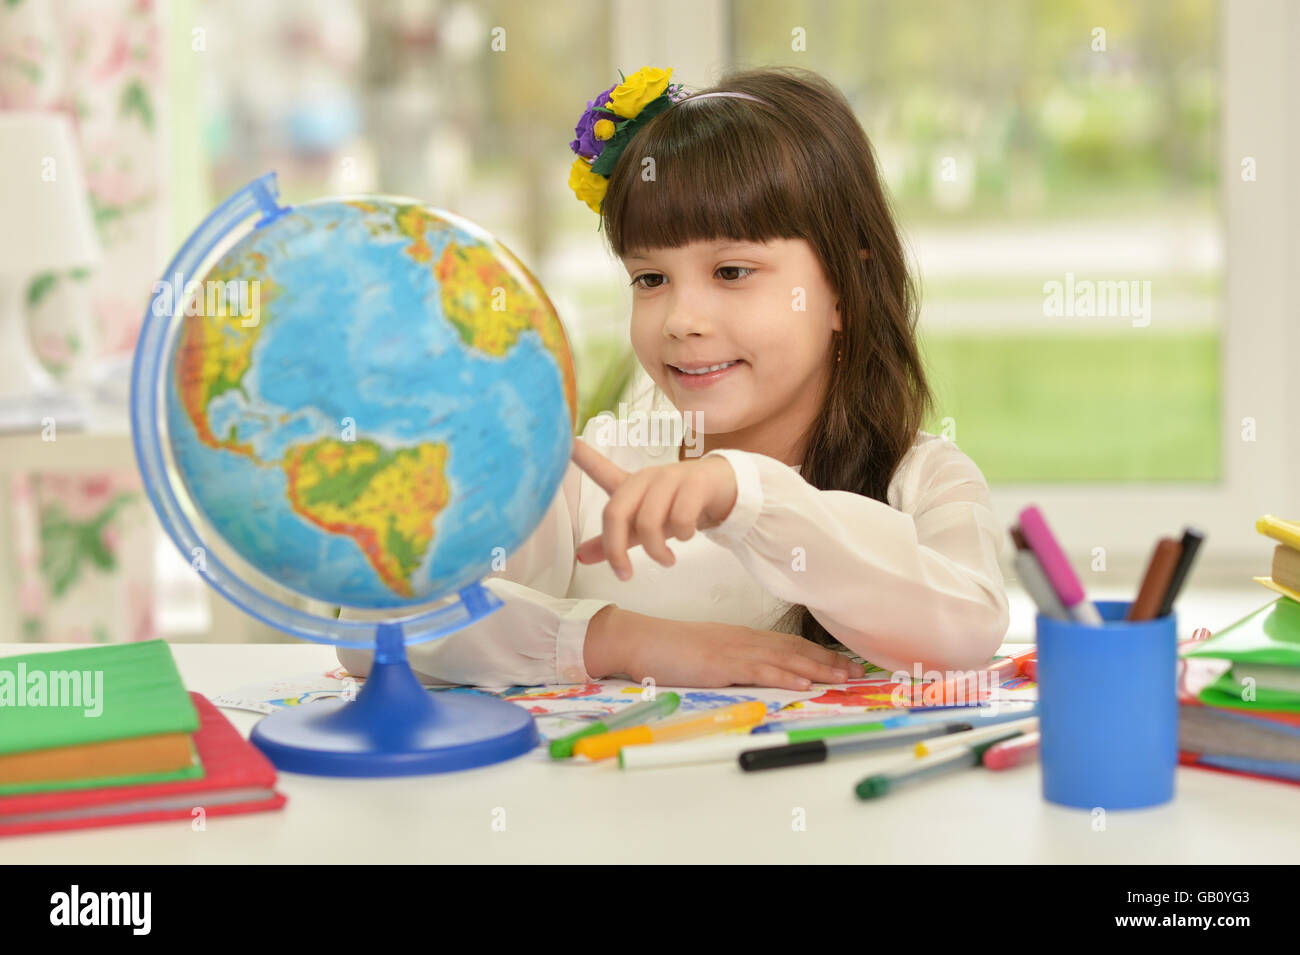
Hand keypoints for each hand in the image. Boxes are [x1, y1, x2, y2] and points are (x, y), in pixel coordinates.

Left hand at [570, 437, 737, 579]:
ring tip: (666, 560)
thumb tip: (580, 557)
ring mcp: (671, 478)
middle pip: (616, 512)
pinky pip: (681, 518)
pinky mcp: (696, 483)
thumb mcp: (642, 527)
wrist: (723, 491)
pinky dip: (683, 535)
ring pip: (649, 521)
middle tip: (624, 573)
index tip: (567, 443)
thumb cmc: (679, 506)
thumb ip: (614, 541)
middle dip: (616, 550)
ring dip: (657, 551)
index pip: (601, 471)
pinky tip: (688, 536)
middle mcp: (646, 478)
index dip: (583, 458)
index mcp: (631, 486)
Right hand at [585, 606, 866, 688]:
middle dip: (828, 661)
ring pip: (783, 659)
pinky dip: (783, 676)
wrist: (638, 639)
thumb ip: (730, 662)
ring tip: (842, 677)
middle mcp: (742, 640)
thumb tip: (753, 675)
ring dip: (816, 669)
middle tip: (857, 671)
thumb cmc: (667, 649)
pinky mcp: (719, 664)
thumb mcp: (706, 654)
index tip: (843, 663)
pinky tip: (802, 683)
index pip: (787, 645)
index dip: (818, 654)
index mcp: (740, 638)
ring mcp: (732, 650)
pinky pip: (757, 670)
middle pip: (794, 649)